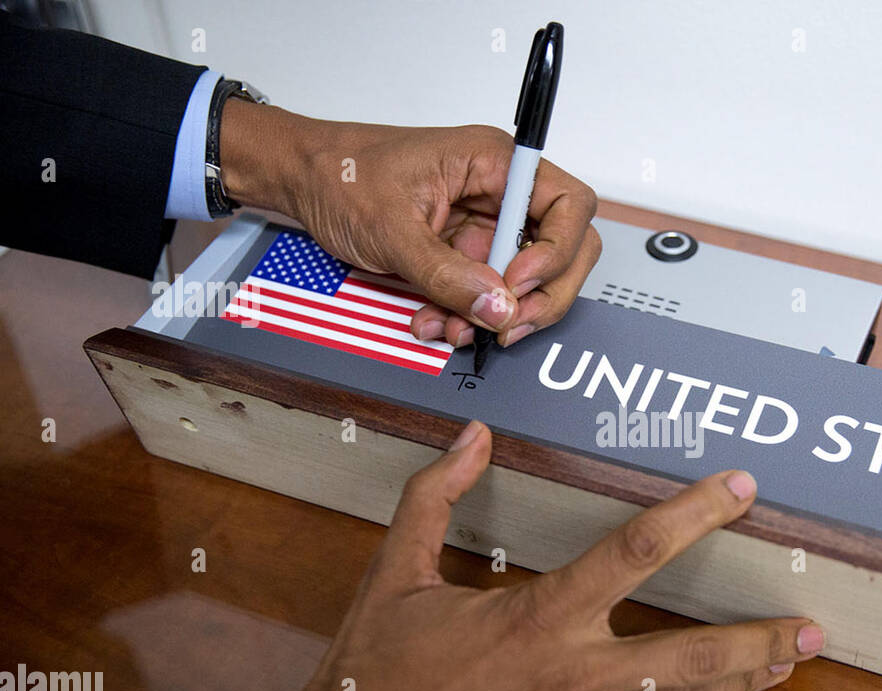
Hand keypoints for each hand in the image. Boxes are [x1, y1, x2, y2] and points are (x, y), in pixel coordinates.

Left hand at [220, 99, 600, 348]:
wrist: (304, 182)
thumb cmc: (343, 175)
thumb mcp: (392, 228)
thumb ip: (447, 274)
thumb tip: (498, 308)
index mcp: (494, 163)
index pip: (570, 205)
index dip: (557, 251)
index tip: (518, 282)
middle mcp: (502, 192)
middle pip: (566, 249)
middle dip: (542, 295)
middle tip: (508, 324)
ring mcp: (487, 226)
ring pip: (529, 281)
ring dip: (500, 315)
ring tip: (455, 329)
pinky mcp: (468, 253)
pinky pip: (488, 294)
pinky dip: (469, 316)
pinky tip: (437, 321)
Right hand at [293, 420, 824, 690]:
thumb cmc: (369, 674)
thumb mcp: (397, 573)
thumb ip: (436, 497)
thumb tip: (472, 437)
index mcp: (538, 615)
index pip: (637, 549)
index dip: (698, 513)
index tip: (742, 490)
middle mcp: (576, 674)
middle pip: (694, 647)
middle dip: (760, 631)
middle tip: (811, 619)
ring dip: (753, 681)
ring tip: (798, 661)